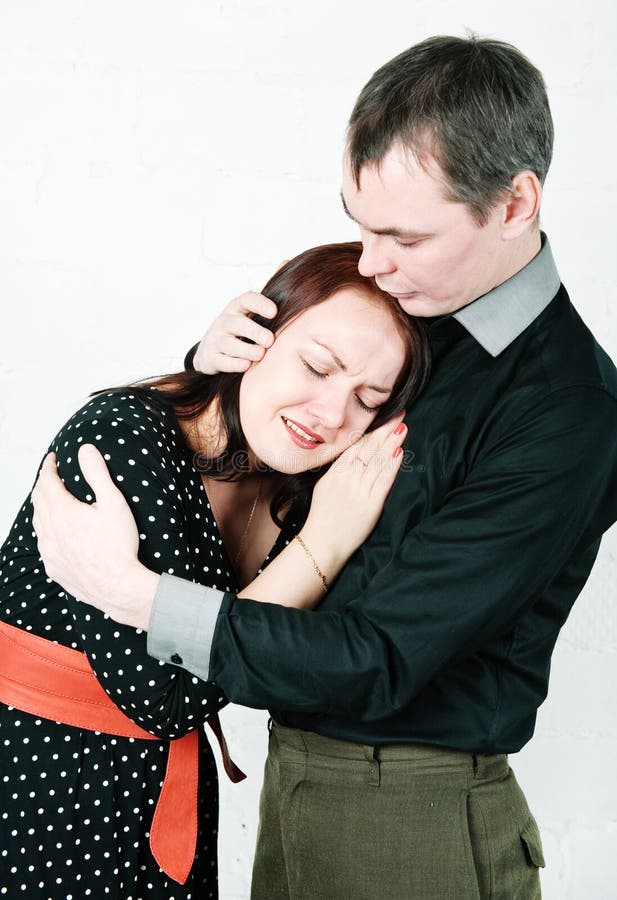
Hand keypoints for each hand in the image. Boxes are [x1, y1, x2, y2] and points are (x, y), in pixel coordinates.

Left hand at [31, 445, 158, 629]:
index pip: (46, 481)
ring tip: (52, 500)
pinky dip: (46, 530)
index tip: (53, 458)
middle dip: (43, 484)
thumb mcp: (113, 503)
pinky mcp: (53, 568)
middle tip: (52, 476)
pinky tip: (55, 533)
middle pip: (38, 500)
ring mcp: (49, 552)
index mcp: (62, 511)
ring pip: (37, 523)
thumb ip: (97, 474)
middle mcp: (49, 531)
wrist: (117, 587)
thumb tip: (85, 450)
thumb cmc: (118, 546)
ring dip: (42, 507)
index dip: (48, 466)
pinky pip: (43, 544)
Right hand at [193, 291, 277, 373]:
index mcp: (236, 308)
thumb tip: (302, 311)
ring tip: (260, 354)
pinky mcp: (210, 357)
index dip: (259, 304)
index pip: (246, 300)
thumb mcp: (250, 319)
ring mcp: (215, 340)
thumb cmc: (239, 334)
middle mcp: (224, 322)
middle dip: (253, 331)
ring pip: (228, 343)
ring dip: (245, 349)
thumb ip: (268, 316)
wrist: (210, 351)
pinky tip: (246, 365)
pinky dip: (234, 363)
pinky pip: (222, 360)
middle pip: (236, 323)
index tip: (274, 312)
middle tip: (270, 340)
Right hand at [300, 414, 407, 576]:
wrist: (321, 544)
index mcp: (335, 473)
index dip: (371, 430)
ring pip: (377, 460)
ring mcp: (359, 490)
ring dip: (391, 442)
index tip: (383, 417)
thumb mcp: (324, 488)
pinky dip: (392, 465)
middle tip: (399, 413)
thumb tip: (352, 458)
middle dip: (385, 429)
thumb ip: (338, 472)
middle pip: (369, 448)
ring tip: (403, 427)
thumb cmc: (322, 519)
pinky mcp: (370, 505)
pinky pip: (383, 480)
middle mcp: (347, 478)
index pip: (356, 445)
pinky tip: (399, 452)